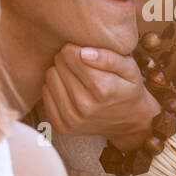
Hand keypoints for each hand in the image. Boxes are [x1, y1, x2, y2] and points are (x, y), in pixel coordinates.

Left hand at [41, 44, 159, 151]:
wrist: (129, 122)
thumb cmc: (128, 89)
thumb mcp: (130, 69)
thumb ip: (109, 57)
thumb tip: (83, 52)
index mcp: (103, 89)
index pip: (72, 55)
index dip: (75, 48)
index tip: (82, 51)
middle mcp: (85, 106)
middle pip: (59, 65)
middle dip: (67, 59)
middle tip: (79, 63)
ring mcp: (72, 119)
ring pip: (50, 78)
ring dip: (60, 72)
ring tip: (75, 76)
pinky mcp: (62, 127)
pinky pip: (45, 95)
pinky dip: (54, 88)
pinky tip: (69, 89)